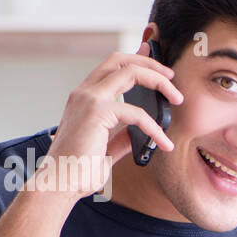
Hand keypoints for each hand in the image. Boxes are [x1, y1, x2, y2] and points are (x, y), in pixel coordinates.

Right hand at [39, 41, 184, 198]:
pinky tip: (164, 143)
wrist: (59, 183)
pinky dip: (155, 127)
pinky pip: (137, 113)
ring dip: (158, 82)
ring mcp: (89, 99)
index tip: (152, 53)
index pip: (111, 66)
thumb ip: (121, 136)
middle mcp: (84, 92)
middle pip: (121, 60)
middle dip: (150, 62)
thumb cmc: (77, 169)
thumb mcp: (105, 148)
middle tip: (171, 76)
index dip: (134, 56)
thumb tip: (139, 132)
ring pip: (130, 72)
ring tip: (177, 98)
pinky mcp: (97, 113)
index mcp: (84, 98)